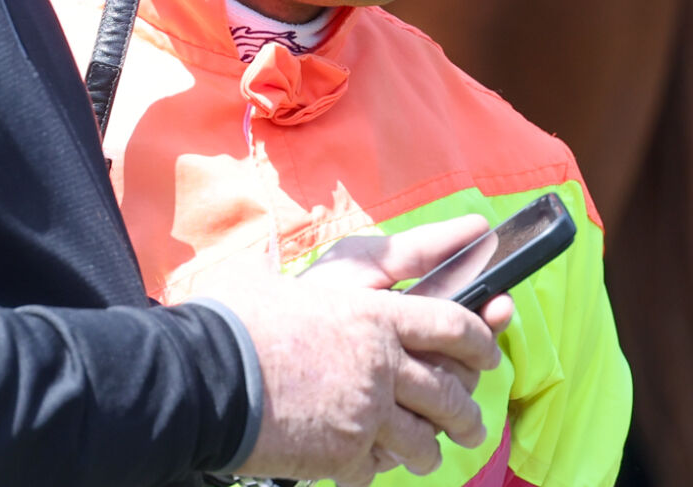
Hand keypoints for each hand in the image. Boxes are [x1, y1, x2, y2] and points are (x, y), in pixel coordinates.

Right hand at [205, 221, 504, 486]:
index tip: (488, 351)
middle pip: (450, 394)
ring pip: (422, 443)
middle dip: (467, 413)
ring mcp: (364, 417)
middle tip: (470, 423)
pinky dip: (375, 468)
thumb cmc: (249, 315)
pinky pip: (376, 470)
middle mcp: (381, 368)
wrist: (204, 375)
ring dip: (429, 449)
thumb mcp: (320, 274)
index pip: (454, 327)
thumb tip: (466, 229)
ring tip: (426, 453)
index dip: (481, 340)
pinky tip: (365, 461)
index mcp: (376, 316)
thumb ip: (388, 259)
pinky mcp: (340, 457)